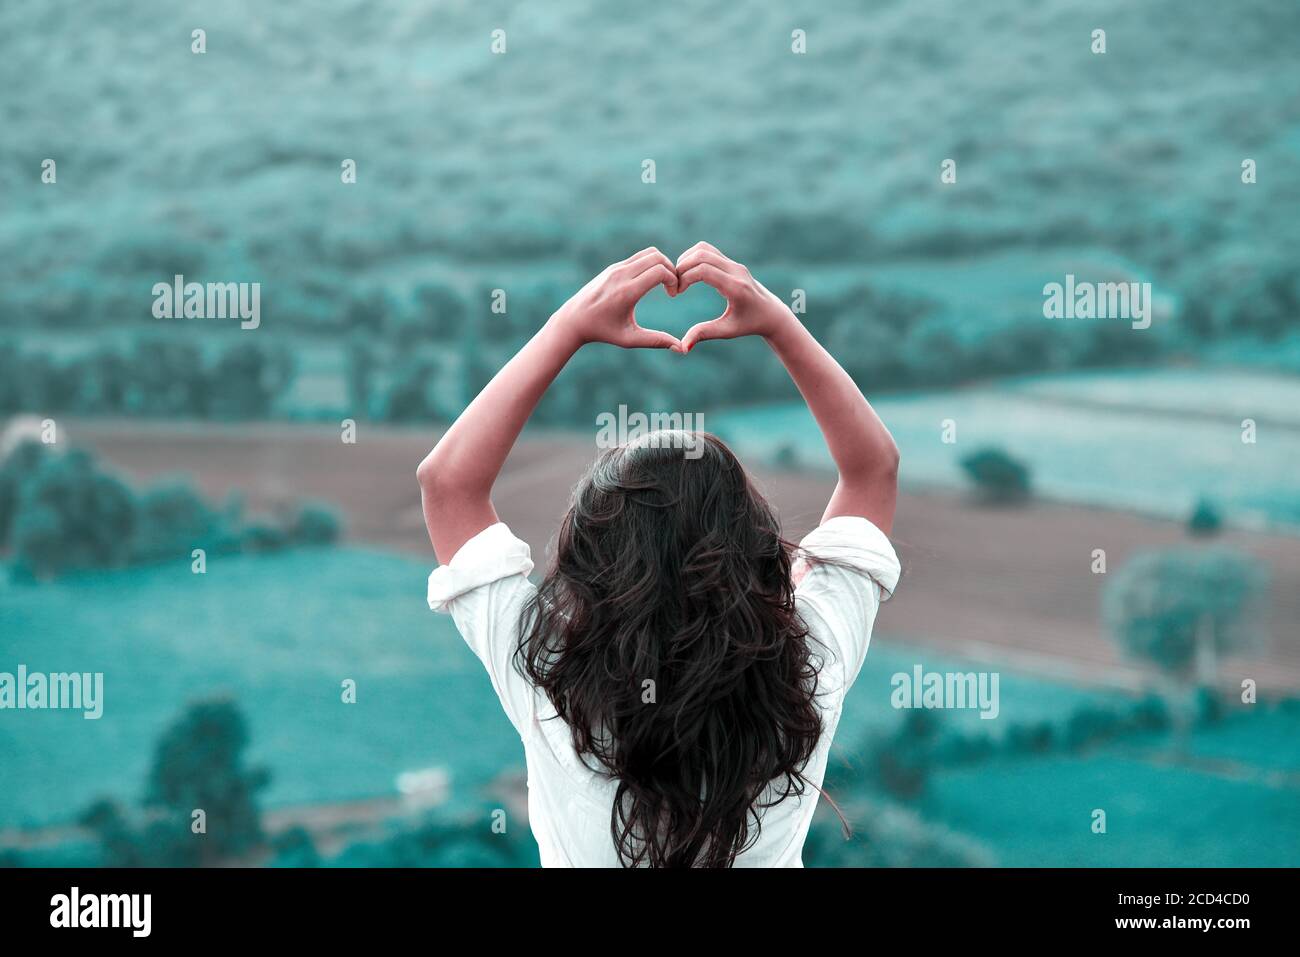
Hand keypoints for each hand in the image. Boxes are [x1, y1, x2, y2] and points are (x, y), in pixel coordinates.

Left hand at [551, 248, 681, 349]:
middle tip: (673, 288)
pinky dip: (652, 264)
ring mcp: (616, 268)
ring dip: (662, 265)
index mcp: (626, 292)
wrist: (574, 319)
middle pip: (657, 258)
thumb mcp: (629, 339)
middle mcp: (621, 275)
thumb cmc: (603, 332)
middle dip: (671, 270)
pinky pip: (639, 257)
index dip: (674, 280)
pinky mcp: (614, 267)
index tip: (673, 295)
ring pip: (650, 253)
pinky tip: (651, 282)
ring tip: (664, 284)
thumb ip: (656, 341)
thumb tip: (681, 348)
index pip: (659, 271)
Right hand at [673, 242, 795, 351]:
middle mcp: (735, 271)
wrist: (771, 313)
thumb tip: (682, 347)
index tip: (675, 294)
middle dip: (681, 268)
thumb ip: (704, 334)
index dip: (684, 278)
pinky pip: (708, 251)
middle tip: (674, 286)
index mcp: (735, 287)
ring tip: (679, 280)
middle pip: (701, 255)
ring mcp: (734, 264)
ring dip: (686, 260)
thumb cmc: (749, 325)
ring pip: (703, 249)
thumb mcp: (727, 331)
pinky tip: (688, 275)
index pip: (703, 270)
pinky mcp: (731, 262)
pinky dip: (693, 257)